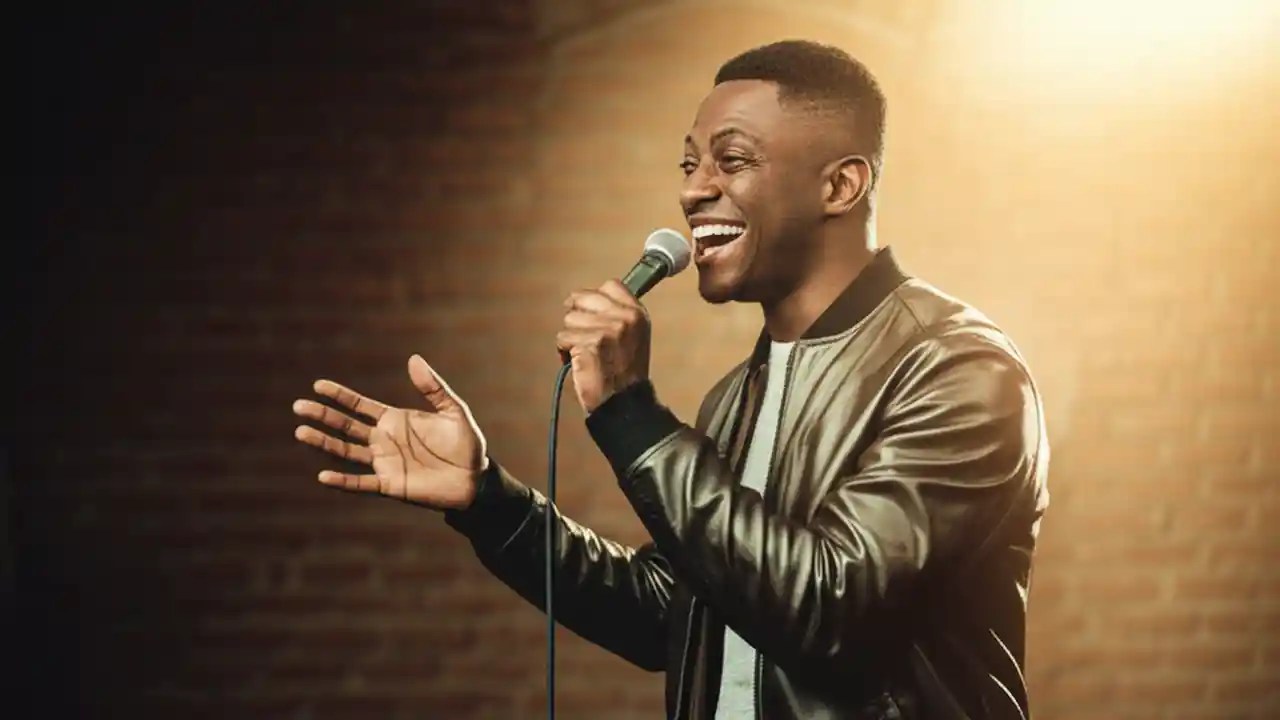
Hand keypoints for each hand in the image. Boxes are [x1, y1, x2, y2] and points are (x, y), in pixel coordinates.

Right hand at [292, 355, 487, 509]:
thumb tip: (413, 359)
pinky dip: (342, 481)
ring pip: (346, 452)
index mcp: (395, 420)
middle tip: (299, 406)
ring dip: (324, 443)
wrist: (475, 480)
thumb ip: (433, 387)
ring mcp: (384, 462)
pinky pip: (361, 483)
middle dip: (323, 416)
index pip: (360, 406)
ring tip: (301, 432)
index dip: (340, 396)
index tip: (318, 385)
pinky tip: (323, 476)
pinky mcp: (390, 484)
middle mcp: (384, 440)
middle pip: (346, 426)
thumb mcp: (453, 410)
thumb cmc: (466, 445)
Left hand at [555, 279, 650, 412]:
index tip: (591, 315)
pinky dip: (564, 352)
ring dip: (570, 338)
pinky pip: (562, 338)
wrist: (624, 403)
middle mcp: (626, 317)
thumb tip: (585, 299)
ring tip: (584, 355)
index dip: (594, 299)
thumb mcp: (632, 336)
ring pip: (569, 319)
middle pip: (584, 298)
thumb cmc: (623, 373)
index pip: (610, 285)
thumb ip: (617, 314)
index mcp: (638, 313)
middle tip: (583, 337)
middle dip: (577, 317)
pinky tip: (578, 363)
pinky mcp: (591, 342)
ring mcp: (609, 328)